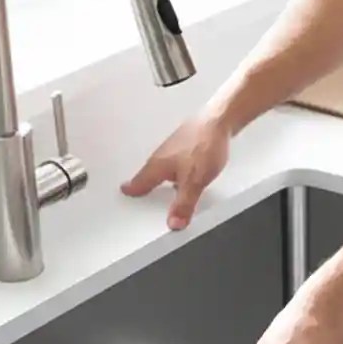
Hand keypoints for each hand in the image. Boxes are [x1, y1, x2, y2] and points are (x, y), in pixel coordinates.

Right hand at [121, 110, 230, 229]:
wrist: (219, 119)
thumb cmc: (204, 144)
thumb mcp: (194, 182)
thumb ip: (183, 205)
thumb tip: (173, 224)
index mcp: (158, 166)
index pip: (139, 183)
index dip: (131, 191)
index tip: (123, 193)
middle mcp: (161, 156)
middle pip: (148, 174)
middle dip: (142, 184)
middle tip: (134, 190)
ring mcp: (173, 148)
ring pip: (161, 166)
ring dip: (158, 177)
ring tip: (159, 186)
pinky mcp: (185, 143)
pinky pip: (174, 159)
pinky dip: (174, 169)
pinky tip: (184, 172)